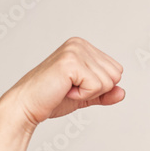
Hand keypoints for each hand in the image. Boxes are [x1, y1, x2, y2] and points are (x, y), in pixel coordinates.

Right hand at [3, 37, 124, 126]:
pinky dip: (82, 95)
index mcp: (83, 47)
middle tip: (71, 89)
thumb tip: (122, 92)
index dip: (100, 87)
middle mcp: (79, 44)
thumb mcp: (85, 95)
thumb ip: (104, 93)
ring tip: (67, 89)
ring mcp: (75, 51)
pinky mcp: (71, 62)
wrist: (27, 106)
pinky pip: (97, 86)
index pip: (116, 70)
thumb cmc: (51, 99)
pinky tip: (64, 90)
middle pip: (116, 75)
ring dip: (88, 93)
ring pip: (108, 82)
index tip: (76, 87)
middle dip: (97, 90)